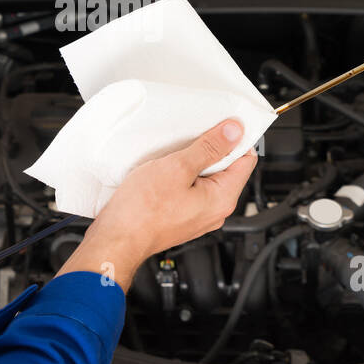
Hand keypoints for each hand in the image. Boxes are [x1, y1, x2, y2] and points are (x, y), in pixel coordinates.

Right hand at [55, 119, 257, 291]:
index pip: (246, 159)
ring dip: (193, 162)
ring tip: (174, 156)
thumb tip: (234, 132)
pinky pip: (190, 189)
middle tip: (190, 140)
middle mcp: (215, 211)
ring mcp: (198, 215)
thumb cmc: (142, 212)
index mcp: (222, 199)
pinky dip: (181, 176)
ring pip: (206, 178)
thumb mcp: (178, 167)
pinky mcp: (182, 216)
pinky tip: (164, 171)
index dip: (236, 138)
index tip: (222, 125)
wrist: (117, 239)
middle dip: (211, 149)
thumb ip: (209, 148)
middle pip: (226, 168)